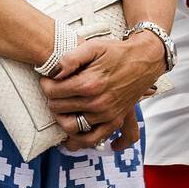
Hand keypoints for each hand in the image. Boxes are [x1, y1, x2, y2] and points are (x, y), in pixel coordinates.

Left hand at [40, 33, 163, 151]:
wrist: (143, 61)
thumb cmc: (116, 52)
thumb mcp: (93, 46)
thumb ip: (71, 58)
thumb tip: (53, 73)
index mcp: (89, 84)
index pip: (54, 92)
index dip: (45, 84)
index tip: (46, 79)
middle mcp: (98, 104)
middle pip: (59, 110)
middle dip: (51, 100)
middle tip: (52, 91)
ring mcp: (107, 116)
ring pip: (72, 128)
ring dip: (61, 119)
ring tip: (61, 109)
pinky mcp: (114, 122)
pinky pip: (94, 140)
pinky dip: (81, 141)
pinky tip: (74, 134)